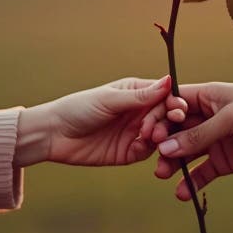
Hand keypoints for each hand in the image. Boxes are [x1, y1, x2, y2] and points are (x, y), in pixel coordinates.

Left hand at [14, 76, 170, 166]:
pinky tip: (142, 146)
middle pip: (166, 116)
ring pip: (161, 135)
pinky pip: (148, 152)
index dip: (174, 102)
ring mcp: (135, 132)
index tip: (177, 110)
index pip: (164, 95)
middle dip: (168, 121)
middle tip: (160, 127)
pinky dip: (150, 150)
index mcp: (137, 92)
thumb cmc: (78, 108)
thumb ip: (140, 96)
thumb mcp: (110, 100)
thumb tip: (169, 81)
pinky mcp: (129, 152)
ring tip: (153, 137)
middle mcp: (139, 112)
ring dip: (161, 137)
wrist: (54, 135)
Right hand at [149, 75, 232, 198]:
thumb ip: (200, 135)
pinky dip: (191, 182)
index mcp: (205, 96)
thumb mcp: (231, 118)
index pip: (171, 105)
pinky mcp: (224, 160)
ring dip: (172, 164)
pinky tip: (182, 193)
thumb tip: (165, 149)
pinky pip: (202, 172)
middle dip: (162, 144)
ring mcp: (214, 140)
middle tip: (155, 158)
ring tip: (163, 175)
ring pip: (184, 153)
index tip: (148, 134)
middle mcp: (205, 117)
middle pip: (174, 131)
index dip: (157, 118)